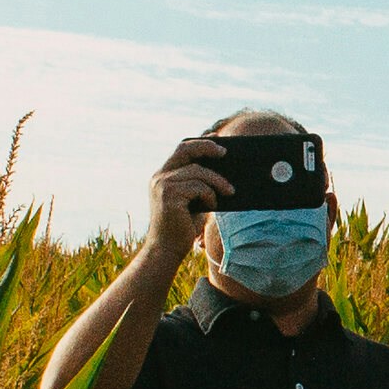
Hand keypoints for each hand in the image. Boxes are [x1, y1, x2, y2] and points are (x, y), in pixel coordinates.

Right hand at [144, 135, 230, 258]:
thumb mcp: (194, 200)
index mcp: (163, 175)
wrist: (167, 250)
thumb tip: (225, 169)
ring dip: (217, 181)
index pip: (181, 149)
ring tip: (229, 192)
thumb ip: (200, 184)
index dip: (200, 142)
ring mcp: (162, 185)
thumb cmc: (182, 227)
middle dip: (207, 147)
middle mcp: (159, 177)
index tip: (217, 138)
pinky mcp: (169, 196)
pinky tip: (212, 205)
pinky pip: (197, 187)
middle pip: (185, 149)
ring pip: (197, 171)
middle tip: (225, 153)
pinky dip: (209, 194)